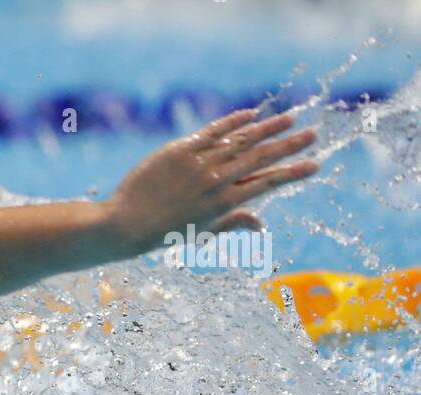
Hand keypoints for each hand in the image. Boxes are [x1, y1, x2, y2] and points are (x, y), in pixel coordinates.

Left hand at [105, 109, 318, 254]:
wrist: (126, 223)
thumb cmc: (164, 233)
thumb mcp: (202, 233)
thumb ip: (234, 224)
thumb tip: (261, 224)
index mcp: (226, 203)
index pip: (268, 183)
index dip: (294, 173)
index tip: (315, 164)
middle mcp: (217, 180)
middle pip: (262, 157)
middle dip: (290, 145)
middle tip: (314, 134)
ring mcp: (199, 163)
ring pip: (242, 140)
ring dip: (269, 128)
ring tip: (291, 119)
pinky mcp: (180, 150)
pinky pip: (213, 131)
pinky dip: (233, 122)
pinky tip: (252, 114)